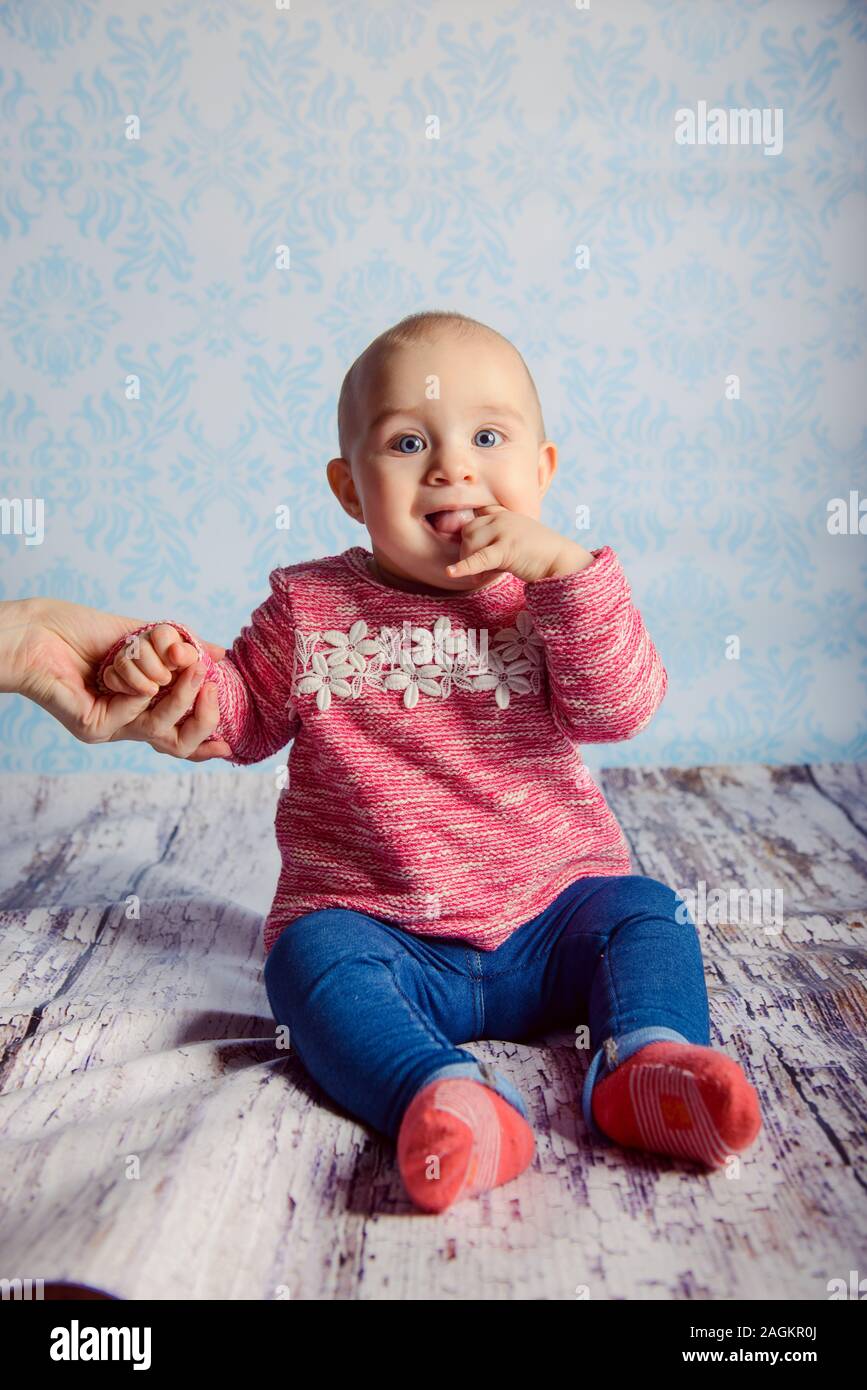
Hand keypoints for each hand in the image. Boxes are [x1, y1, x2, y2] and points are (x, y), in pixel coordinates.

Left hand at [1, 597, 231, 760]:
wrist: (35, 631)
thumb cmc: (79, 631)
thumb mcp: (143, 636)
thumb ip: (180, 648)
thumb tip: (218, 653)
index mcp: (138, 706)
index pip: (177, 735)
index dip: (205, 741)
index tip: (228, 746)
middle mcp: (125, 722)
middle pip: (177, 744)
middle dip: (205, 716)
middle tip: (212, 685)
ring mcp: (109, 728)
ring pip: (161, 726)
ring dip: (180, 693)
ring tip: (188, 665)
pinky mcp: (93, 727)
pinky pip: (134, 709)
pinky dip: (138, 681)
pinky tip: (123, 662)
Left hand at [444, 506, 595, 583]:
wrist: (564, 561)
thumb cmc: (541, 555)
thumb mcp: (517, 539)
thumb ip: (497, 541)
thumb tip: (476, 560)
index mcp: (504, 513)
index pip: (476, 517)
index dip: (473, 535)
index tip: (476, 548)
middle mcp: (502, 517)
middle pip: (468, 531)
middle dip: (470, 552)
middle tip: (486, 569)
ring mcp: (504, 530)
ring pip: (469, 543)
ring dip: (474, 562)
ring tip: (490, 574)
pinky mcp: (506, 549)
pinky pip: (478, 558)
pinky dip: (463, 567)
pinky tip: (451, 573)